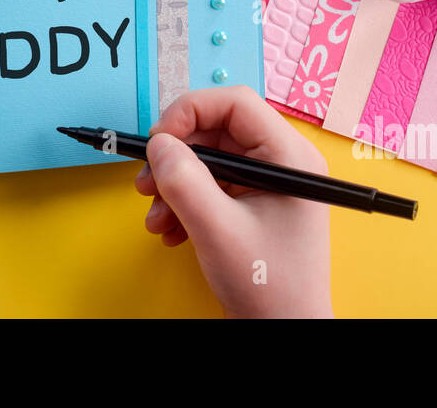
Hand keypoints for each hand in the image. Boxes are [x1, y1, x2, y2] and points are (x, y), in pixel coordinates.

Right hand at [134, 86, 330, 317]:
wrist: (282, 333)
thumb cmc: (269, 287)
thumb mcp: (217, 230)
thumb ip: (184, 181)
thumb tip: (158, 145)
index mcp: (290, 157)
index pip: (236, 104)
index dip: (190, 111)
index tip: (158, 140)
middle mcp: (282, 162)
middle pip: (216, 130)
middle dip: (175, 156)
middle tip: (146, 181)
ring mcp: (267, 183)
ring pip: (207, 159)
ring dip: (173, 184)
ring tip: (156, 218)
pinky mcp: (252, 203)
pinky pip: (210, 184)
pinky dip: (183, 202)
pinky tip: (171, 230)